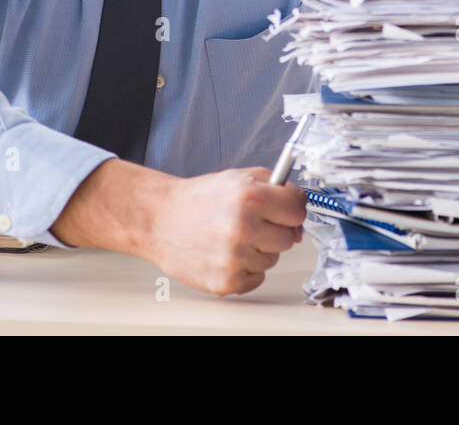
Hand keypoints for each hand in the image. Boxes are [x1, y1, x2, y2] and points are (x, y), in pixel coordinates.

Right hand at [147, 166, 306, 295]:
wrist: (159, 220)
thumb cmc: (197, 200)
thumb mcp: (238, 177)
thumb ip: (274, 186)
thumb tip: (299, 209)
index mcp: (250, 198)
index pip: (298, 209)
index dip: (292, 208)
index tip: (287, 209)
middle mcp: (244, 228)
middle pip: (290, 237)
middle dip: (275, 229)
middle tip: (252, 222)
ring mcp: (235, 258)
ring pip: (273, 259)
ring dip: (259, 250)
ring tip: (233, 237)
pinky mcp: (226, 281)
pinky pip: (257, 278)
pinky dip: (246, 268)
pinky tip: (226, 253)